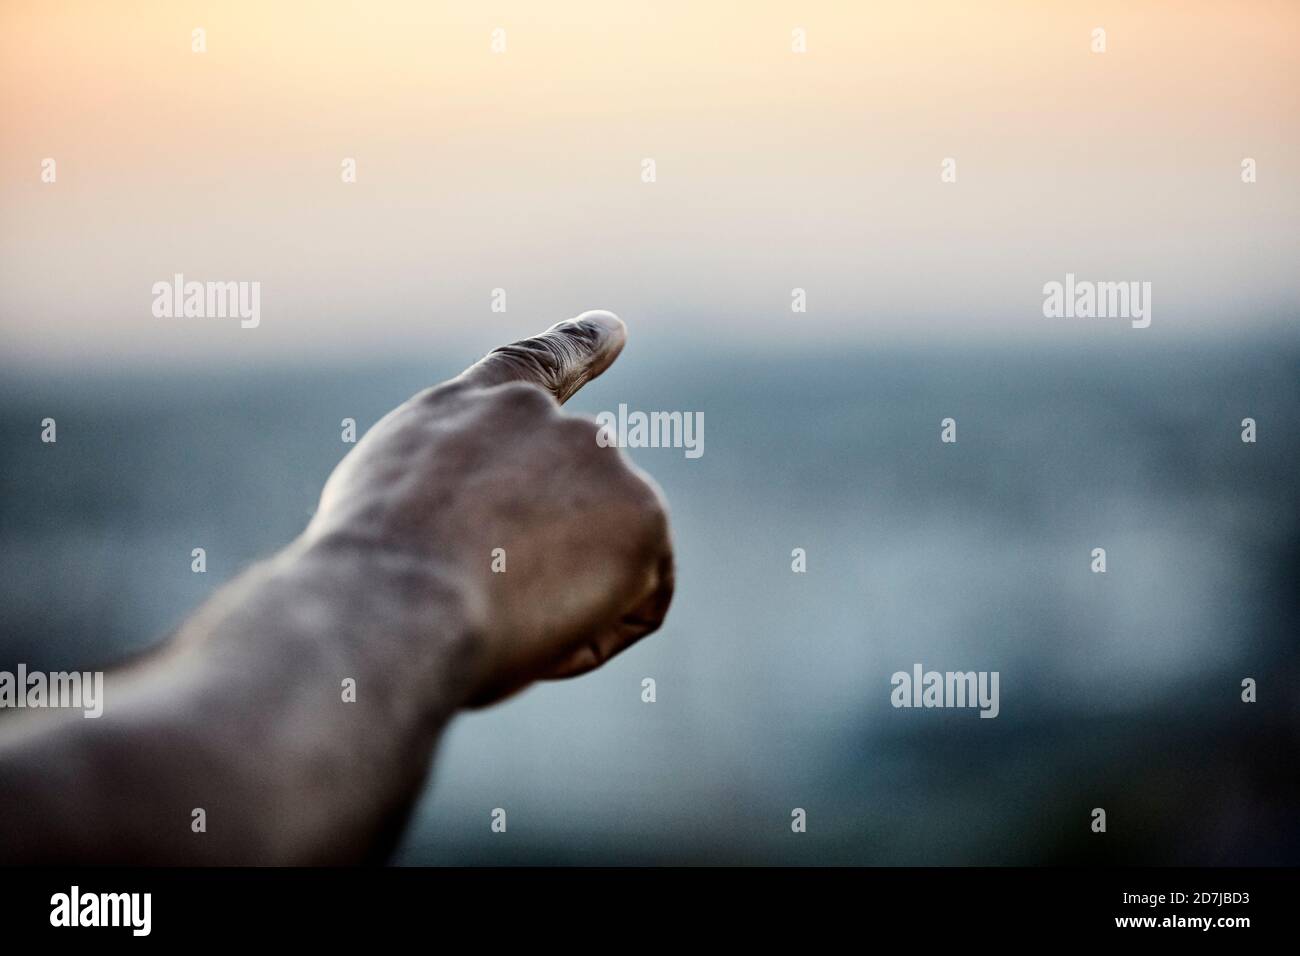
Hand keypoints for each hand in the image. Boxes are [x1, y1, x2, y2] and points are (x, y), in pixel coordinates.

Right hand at [305, 311, 674, 707]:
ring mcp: (598, 457)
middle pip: (575, 511)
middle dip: (549, 567)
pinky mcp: (644, 511)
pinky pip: (638, 603)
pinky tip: (541, 636)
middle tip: (481, 604)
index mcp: (468, 410)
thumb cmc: (370, 586)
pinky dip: (596, 636)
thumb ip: (456, 506)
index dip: (577, 346)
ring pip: (607, 562)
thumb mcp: (392, 520)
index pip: (534, 366)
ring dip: (564, 603)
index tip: (614, 329)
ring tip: (495, 615)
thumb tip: (500, 548)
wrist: (393, 600)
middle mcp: (541, 418)